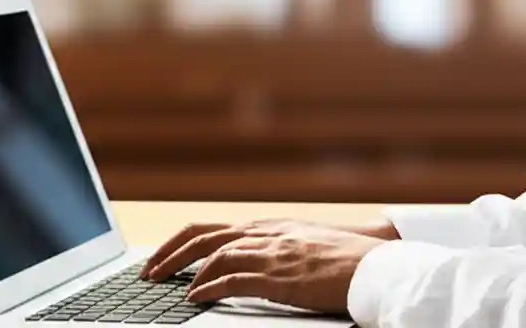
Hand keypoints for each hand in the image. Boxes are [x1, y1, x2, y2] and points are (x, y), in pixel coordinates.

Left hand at [140, 219, 386, 313]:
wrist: (377, 265)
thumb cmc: (345, 260)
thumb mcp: (303, 246)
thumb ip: (275, 249)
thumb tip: (250, 263)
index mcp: (268, 228)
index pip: (211, 229)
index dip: (180, 244)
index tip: (161, 258)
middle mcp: (265, 235)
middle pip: (202, 236)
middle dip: (170, 254)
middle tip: (148, 272)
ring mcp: (272, 254)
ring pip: (213, 255)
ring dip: (182, 272)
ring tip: (163, 287)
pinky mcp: (281, 277)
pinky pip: (233, 279)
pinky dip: (209, 288)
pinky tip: (195, 298)